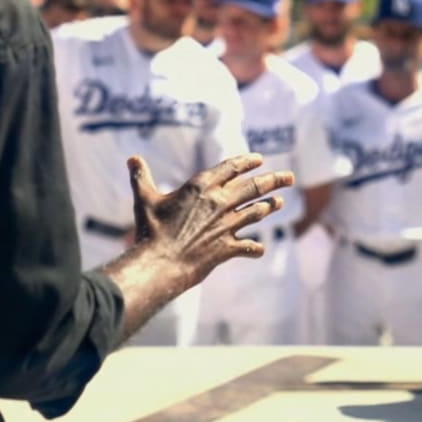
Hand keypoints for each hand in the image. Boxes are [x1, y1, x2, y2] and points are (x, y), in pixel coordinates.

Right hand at [127, 152, 293, 285]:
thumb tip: (131, 158)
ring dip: (269, 207)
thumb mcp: (144, 199)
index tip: (259, 158)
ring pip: (256, 212)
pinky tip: (259, 249)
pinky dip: (254, 248)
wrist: (160, 262)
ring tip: (279, 203)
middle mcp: (219, 203)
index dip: (246, 162)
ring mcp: (226, 225)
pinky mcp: (228, 247)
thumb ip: (141, 177)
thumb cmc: (151, 229)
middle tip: (289, 177)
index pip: (230, 168)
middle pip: (254, 187)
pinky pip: (248, 247)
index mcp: (202, 186)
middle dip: (274, 180)